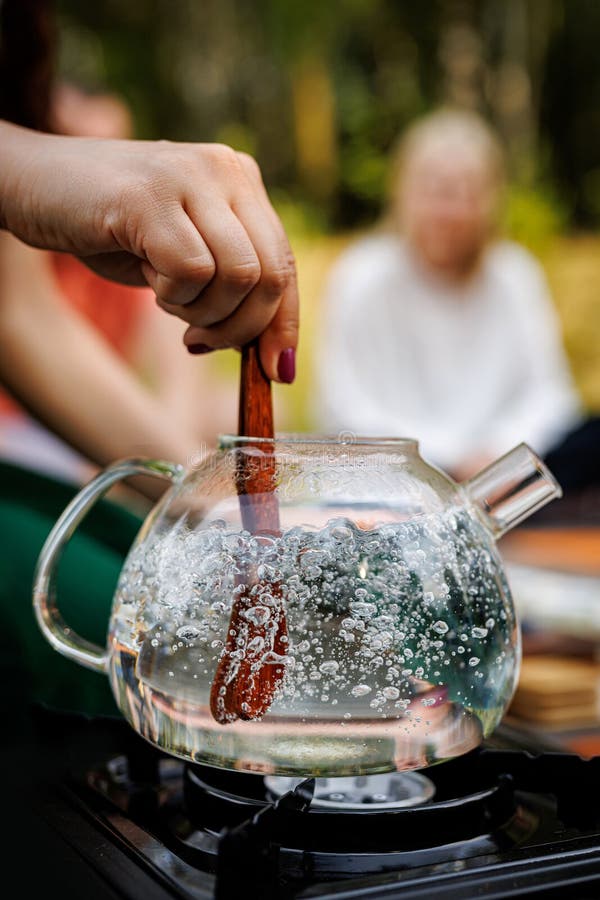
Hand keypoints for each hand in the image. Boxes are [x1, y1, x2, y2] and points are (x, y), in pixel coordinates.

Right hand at [0, 123, 297, 381]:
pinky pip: (192, 272)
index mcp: (241, 180)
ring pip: (238, 276)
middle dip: (241, 328)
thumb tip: (276, 358)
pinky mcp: (152, 195)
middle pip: (271, 274)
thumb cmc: (112, 230)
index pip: (285, 263)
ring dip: (201, 312)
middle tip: (199, 340)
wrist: (33, 187)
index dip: (284, 324)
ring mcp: (191, 176)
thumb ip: (231, 286)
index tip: (276, 371)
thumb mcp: (186, 257)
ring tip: (164, 296)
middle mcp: (225, 168)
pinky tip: (147, 278)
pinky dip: (172, 296)